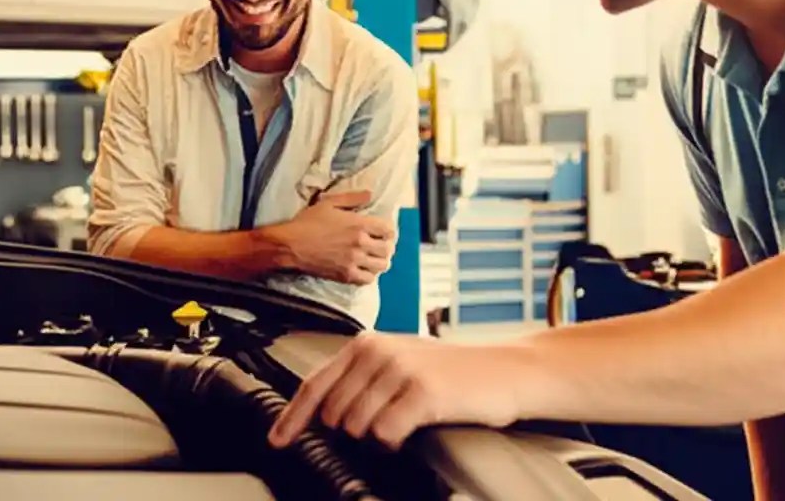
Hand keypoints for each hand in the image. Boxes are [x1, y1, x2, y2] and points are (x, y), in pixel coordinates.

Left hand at [267, 332, 521, 450]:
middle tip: (384, 423)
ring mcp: (398, 370)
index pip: (315, 384)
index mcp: (366, 343)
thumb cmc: (454, 372)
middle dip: (351, 431)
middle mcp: (377, 351)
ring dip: (376, 436)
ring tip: (404, 421)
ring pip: (356, 427)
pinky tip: (412, 429)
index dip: (292, 417)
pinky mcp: (421, 392)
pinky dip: (394, 440)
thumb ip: (361, 379)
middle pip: (333, 414)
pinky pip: (384, 434)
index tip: (278, 439)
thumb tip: (323, 413)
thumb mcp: (400, 363)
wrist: (506, 371)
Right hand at [271, 190, 393, 284]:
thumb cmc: (307, 222)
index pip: (388, 229)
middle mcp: (360, 243)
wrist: (290, 245)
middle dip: (387, 246)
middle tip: (381, 246)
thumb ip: (352, 198)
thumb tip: (370, 194)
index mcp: (358, 224)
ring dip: (380, 261)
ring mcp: (354, 261)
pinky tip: (364, 269)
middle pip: (388, 249)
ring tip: (374, 258)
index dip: (388, 231)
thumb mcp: (329, 203)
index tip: (383, 232)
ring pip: (381, 265)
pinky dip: (369, 275)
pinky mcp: (346, 275)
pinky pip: (368, 279)